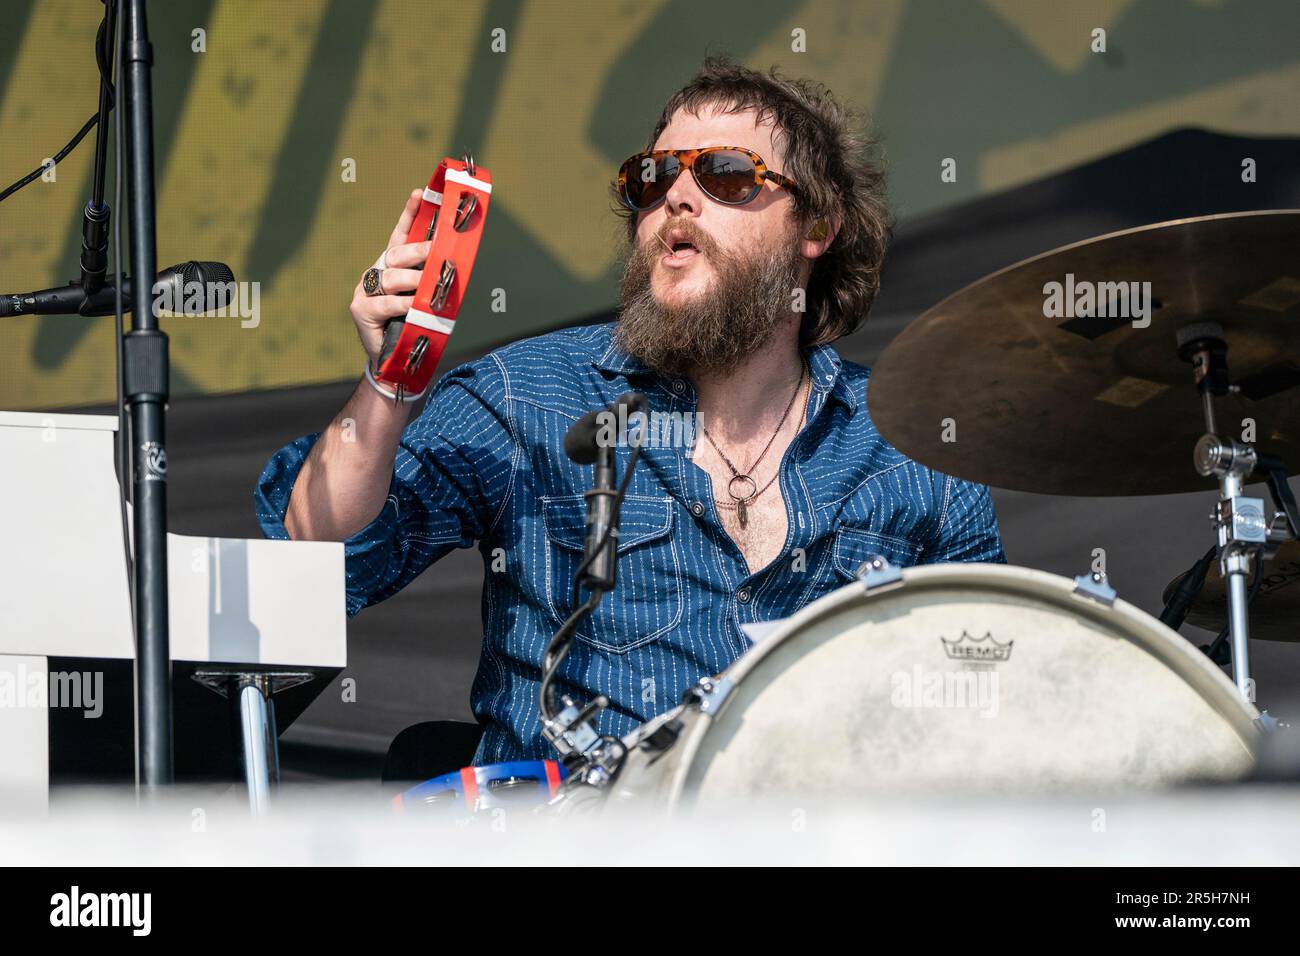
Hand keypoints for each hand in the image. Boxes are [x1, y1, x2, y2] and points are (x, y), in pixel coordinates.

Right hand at [350, 188, 430, 364]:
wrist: (395, 364)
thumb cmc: (415, 328)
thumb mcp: (427, 300)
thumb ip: (434, 282)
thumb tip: (455, 264)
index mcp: (393, 267)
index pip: (401, 235)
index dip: (409, 214)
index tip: (420, 193)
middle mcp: (378, 274)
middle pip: (396, 254)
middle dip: (418, 250)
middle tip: (437, 249)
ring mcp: (365, 291)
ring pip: (391, 277)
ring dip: (413, 280)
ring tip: (427, 284)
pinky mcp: (361, 310)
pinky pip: (385, 302)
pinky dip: (401, 304)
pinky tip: (411, 306)